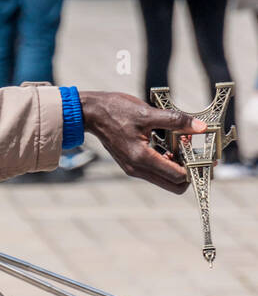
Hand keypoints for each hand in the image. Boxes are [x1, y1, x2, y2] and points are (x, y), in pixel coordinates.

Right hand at [79, 90, 206, 194]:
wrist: (90, 113)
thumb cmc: (115, 110)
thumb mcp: (147, 112)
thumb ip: (175, 120)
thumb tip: (199, 127)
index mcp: (142, 158)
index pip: (178, 176)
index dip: (195, 168)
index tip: (204, 156)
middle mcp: (137, 168)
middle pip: (174, 185)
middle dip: (189, 173)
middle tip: (197, 156)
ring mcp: (134, 168)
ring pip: (165, 179)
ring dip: (178, 167)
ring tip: (182, 146)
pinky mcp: (132, 164)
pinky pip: (156, 171)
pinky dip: (167, 162)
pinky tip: (169, 144)